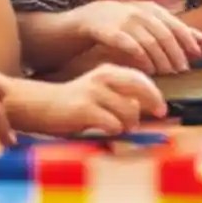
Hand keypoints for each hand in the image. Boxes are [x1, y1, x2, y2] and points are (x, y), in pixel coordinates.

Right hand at [15, 64, 168, 135]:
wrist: (39, 105)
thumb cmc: (73, 105)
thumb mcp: (98, 94)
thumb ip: (119, 97)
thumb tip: (145, 111)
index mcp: (107, 72)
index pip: (140, 78)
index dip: (154, 93)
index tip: (161, 108)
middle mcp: (102, 78)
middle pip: (139, 86)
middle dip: (153, 101)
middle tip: (158, 114)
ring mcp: (94, 92)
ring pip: (128, 109)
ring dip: (129, 123)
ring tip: (119, 127)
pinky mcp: (85, 108)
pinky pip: (113, 123)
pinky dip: (114, 130)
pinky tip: (105, 130)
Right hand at [74, 0, 201, 73]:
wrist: (79, 22)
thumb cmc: (116, 26)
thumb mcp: (144, 24)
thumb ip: (171, 30)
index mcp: (148, 8)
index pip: (173, 23)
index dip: (187, 38)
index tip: (196, 55)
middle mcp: (136, 10)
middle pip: (162, 32)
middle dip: (174, 52)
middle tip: (182, 70)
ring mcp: (120, 18)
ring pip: (147, 39)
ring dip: (160, 57)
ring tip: (167, 72)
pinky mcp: (105, 29)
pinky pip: (127, 43)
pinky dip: (139, 56)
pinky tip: (146, 69)